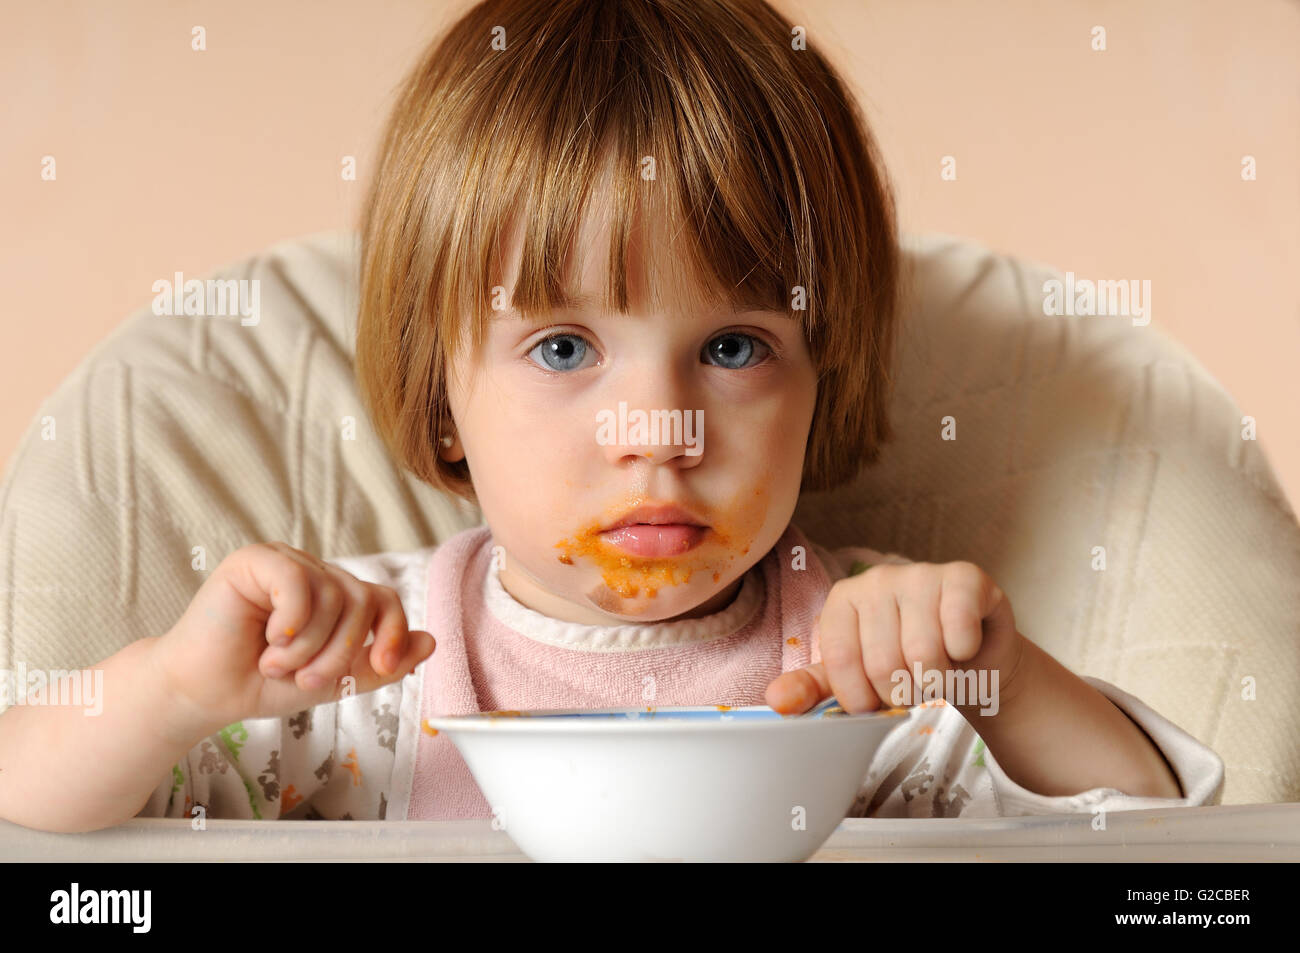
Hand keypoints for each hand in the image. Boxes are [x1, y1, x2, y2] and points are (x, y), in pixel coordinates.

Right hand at [155, 541, 435, 727]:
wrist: (203, 693)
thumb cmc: (262, 684)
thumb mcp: (334, 681)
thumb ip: (380, 663)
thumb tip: (430, 642)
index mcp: (335, 596)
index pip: (384, 600)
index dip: (392, 632)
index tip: (381, 667)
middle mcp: (315, 573)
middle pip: (362, 600)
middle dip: (340, 651)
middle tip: (305, 680)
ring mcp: (286, 561)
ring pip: (332, 595)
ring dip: (308, 647)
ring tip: (277, 664)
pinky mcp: (256, 559)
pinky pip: (299, 582)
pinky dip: (292, 621)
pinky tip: (270, 640)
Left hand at [765, 561, 1023, 715]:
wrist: (972, 659)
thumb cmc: (908, 666)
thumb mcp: (855, 680)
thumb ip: (813, 688)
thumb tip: (776, 701)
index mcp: (842, 600)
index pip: (842, 661)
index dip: (863, 698)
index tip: (877, 701)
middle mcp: (877, 579)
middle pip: (883, 662)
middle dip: (903, 693)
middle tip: (915, 686)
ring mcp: (921, 573)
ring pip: (923, 652)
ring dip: (936, 680)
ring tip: (938, 671)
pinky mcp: (965, 578)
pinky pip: (959, 631)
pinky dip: (964, 655)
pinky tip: (963, 649)